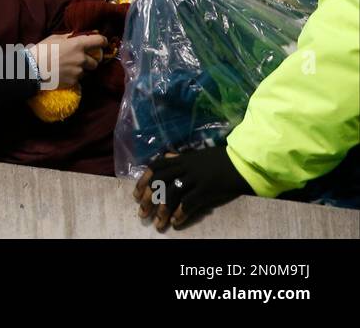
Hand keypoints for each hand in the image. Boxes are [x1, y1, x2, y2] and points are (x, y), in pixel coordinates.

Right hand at [35, 33, 107, 88]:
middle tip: (80, 58)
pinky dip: (74, 76)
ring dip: (82, 69)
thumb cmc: (42, 50)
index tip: (101, 42)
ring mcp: (79, 71)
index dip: (102, 41)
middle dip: (90, 60)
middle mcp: (82, 58)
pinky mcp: (74, 82)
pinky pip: (79, 78)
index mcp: (78, 45)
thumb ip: (70, 37)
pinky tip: (64, 73)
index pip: (100, 41)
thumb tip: (79, 34)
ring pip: (87, 71)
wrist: (33, 69)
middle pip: (96, 61)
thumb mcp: (55, 38)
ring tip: (69, 67)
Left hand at [133, 145, 251, 230]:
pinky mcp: (208, 189)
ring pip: (172, 193)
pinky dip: (180, 213)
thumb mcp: (198, 155)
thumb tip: (167, 156)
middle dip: (148, 198)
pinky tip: (175, 222)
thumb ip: (182, 157)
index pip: (156, 167)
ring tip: (158, 224)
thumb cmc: (221, 159)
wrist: (244, 162)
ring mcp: (197, 177)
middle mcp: (186, 167)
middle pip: (160, 182)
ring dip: (163, 210)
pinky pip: (190, 202)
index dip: (143, 180)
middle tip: (142, 214)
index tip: (135, 194)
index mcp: (182, 159)